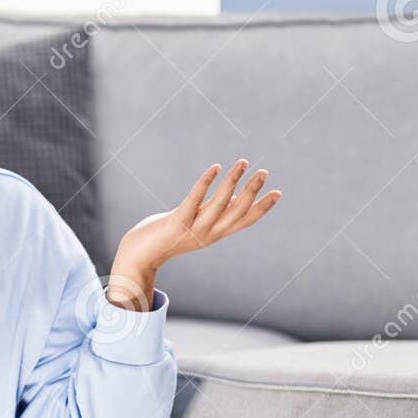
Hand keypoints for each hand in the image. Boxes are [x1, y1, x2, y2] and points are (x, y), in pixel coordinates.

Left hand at [113, 160, 280, 285]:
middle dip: (252, 191)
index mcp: (215, 234)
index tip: (278, 193)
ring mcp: (194, 229)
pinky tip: (216, 167)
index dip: (262, 208)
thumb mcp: (196, 224)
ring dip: (233, 181)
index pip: (244, 221)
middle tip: (264, 172)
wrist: (140, 255)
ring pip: (219, 204)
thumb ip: (213, 213)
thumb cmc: (168, 236)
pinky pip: (195, 200)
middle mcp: (208, 234)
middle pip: (236, 211)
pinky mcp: (177, 222)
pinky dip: (206, 182)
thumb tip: (231, 196)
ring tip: (243, 162)